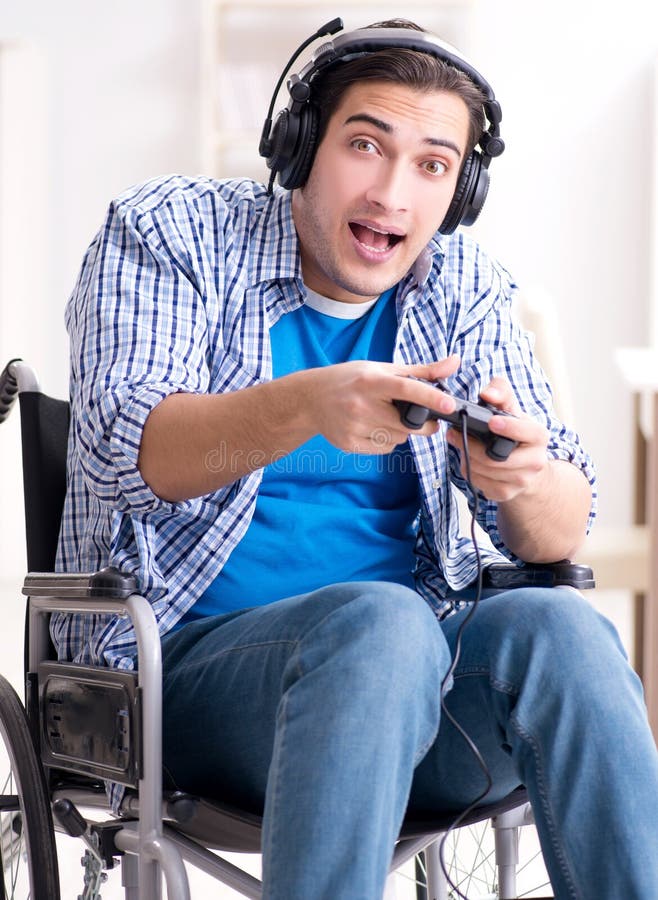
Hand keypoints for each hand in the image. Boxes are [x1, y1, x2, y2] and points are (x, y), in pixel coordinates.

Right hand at [312, 355, 460, 453]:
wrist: (311, 399)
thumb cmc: (351, 380)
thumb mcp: (382, 369)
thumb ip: (421, 371)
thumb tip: (454, 362)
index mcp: (371, 381)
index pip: (406, 389)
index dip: (430, 398)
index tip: (449, 404)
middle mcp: (361, 405)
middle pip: (408, 424)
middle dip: (422, 422)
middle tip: (418, 415)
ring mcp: (354, 427)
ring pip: (399, 438)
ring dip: (400, 430)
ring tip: (382, 416)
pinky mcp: (350, 444)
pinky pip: (386, 448)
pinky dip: (387, 440)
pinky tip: (372, 427)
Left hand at [445, 376, 550, 501]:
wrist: (526, 467)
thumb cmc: (515, 432)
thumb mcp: (511, 408)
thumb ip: (500, 392)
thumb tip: (487, 394)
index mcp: (539, 436)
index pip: (526, 432)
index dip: (509, 428)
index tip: (492, 422)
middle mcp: (535, 461)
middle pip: (495, 458)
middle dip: (470, 445)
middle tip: (453, 433)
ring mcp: (521, 481)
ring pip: (483, 471)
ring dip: (465, 457)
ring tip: (460, 445)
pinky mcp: (506, 494)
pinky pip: (478, 483)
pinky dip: (468, 471)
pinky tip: (469, 460)